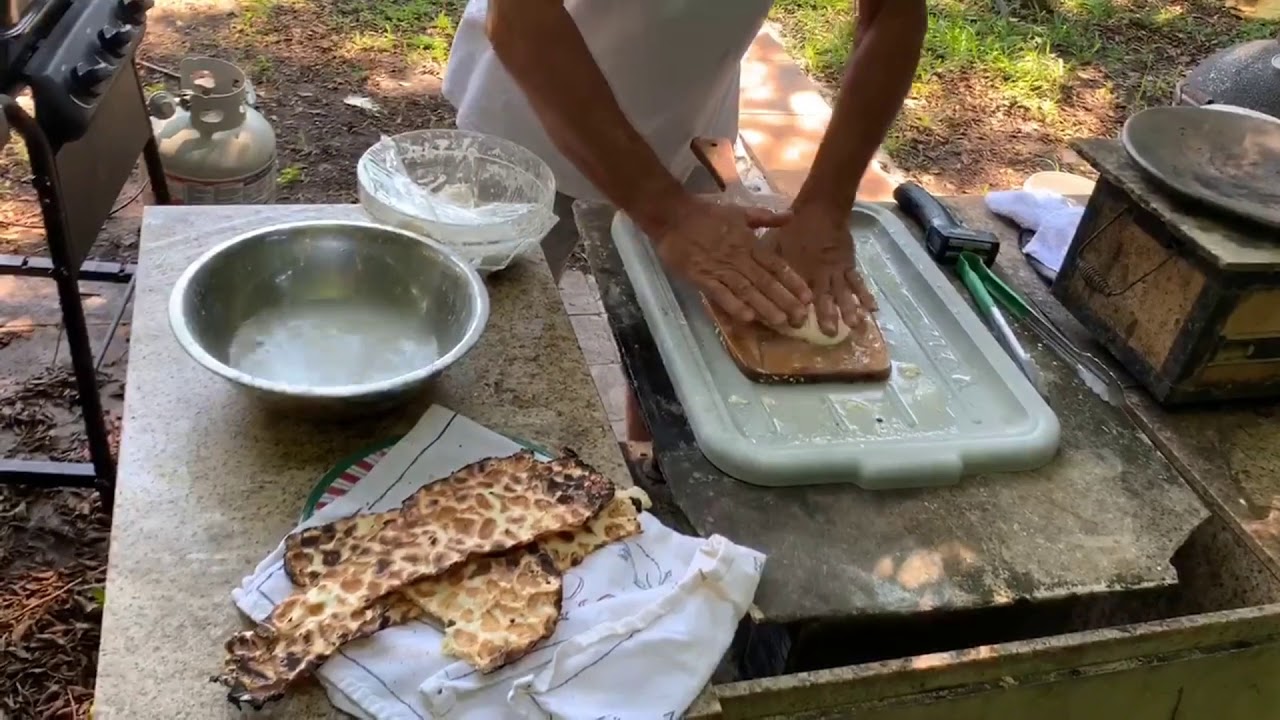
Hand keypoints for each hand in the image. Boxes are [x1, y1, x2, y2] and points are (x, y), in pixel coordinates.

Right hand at [650, 197, 811, 326]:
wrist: (673, 216)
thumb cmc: (707, 214)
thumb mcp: (740, 211)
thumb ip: (766, 217)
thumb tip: (791, 216)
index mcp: (749, 243)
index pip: (776, 265)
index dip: (793, 282)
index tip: (807, 297)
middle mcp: (739, 258)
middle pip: (765, 282)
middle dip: (784, 300)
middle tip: (800, 318)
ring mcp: (720, 269)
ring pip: (747, 290)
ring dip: (764, 306)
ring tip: (780, 322)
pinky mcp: (701, 278)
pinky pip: (720, 294)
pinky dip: (733, 305)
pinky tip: (747, 318)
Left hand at [761, 206, 876, 335]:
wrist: (820, 208)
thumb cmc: (793, 229)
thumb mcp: (774, 244)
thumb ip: (769, 264)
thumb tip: (754, 280)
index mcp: (799, 270)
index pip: (797, 293)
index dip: (796, 309)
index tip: (796, 324)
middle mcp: (819, 273)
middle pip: (824, 296)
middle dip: (827, 315)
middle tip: (830, 333)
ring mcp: (837, 270)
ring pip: (844, 292)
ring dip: (850, 309)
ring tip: (855, 326)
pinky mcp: (849, 265)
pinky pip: (858, 282)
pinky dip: (866, 294)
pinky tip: (873, 309)